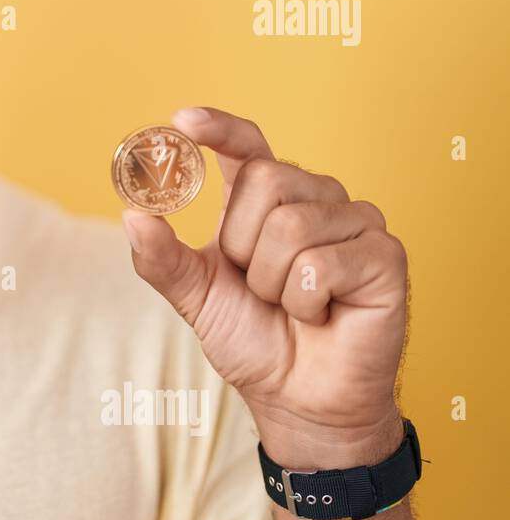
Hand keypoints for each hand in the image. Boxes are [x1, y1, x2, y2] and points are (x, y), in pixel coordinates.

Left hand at [121, 107, 407, 468]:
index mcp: (267, 201)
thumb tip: (133, 216)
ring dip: (273, 282)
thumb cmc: (253, 341)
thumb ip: (162, 257)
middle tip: (258, 286)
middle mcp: (315, 199)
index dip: (219, 128)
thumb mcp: (195, 296)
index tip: (184, 120)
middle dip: (242, 245)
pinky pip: (322, 263)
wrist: (296, 399)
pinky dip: (305, 301)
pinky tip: (320, 314)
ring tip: (291, 304)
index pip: (248, 146)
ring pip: (291, 225)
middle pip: (266, 180)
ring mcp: (355, 223)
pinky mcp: (386, 255)